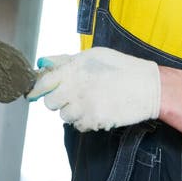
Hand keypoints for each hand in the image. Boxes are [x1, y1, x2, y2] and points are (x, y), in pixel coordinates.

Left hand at [27, 47, 160, 131]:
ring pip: (64, 116)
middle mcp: (77, 88)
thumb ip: (66, 59)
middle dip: (57, 100)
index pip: (44, 82)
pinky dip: (84, 121)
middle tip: (70, 95)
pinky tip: (96, 110)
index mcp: (75, 69)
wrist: (148, 87)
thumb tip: (44, 61)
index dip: (36, 89)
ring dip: (72, 111)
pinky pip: (79, 126)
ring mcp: (85, 106)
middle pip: (50, 103)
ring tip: (88, 101)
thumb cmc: (121, 67)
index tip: (32, 93)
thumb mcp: (93, 55)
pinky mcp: (94, 120)